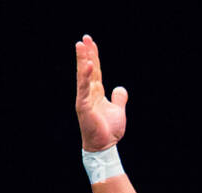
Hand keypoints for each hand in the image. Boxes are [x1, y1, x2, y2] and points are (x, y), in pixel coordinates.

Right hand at [75, 34, 126, 152]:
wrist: (105, 146)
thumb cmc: (109, 131)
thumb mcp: (118, 111)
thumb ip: (119, 99)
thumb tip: (120, 88)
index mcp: (97, 93)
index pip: (95, 70)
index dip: (93, 56)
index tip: (91, 42)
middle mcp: (89, 93)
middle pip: (87, 69)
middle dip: (86, 53)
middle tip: (85, 38)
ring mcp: (84, 98)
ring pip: (83, 75)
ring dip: (82, 59)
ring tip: (81, 45)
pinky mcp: (83, 105)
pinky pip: (84, 88)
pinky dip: (85, 76)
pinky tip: (87, 64)